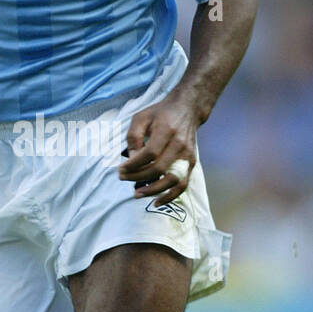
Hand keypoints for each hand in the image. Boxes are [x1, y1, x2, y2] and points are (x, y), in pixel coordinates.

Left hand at [119, 89, 198, 204]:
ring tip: (136, 194)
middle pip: (159, 168)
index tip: (120, 168)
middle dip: (138, 177)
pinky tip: (156, 202)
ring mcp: (187, 156)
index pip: (149, 153)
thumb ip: (133, 137)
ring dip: (153, 190)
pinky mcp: (191, 163)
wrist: (188, 109)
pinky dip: (170, 196)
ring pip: (172, 180)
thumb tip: (132, 160)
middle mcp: (179, 144)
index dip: (133, 164)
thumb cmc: (161, 113)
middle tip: (123, 178)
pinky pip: (182, 185)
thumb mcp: (141, 117)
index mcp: (167, 130)